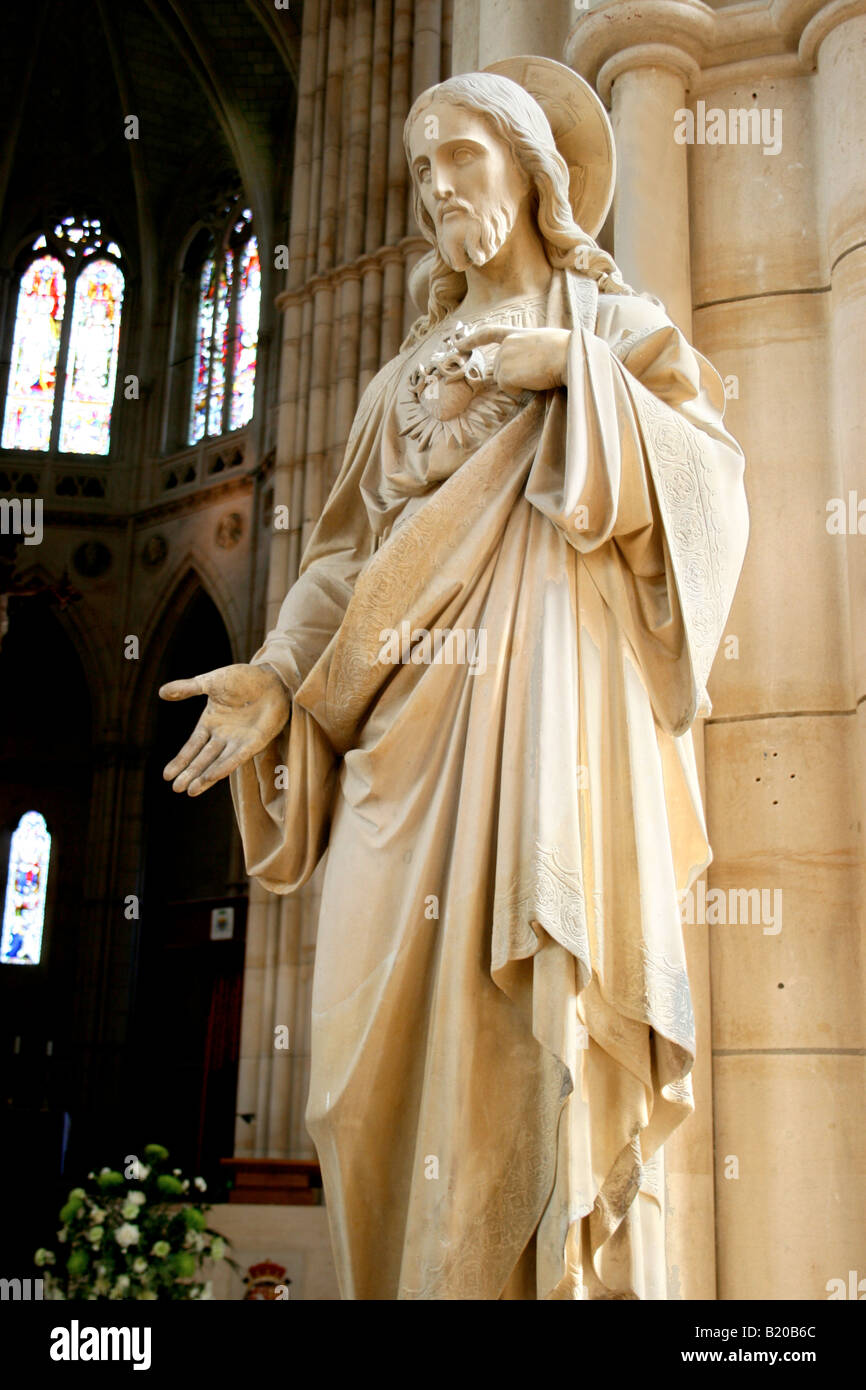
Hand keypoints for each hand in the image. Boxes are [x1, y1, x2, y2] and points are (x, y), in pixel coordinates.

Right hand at [159, 662, 291, 795]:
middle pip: (203, 759)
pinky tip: (212, 776)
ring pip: (218, 763)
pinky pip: (237, 758)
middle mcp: (223, 736)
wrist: (272, 677)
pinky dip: (224, 767)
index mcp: (211, 723)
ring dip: (205, 777)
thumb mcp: (211, 682)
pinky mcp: (255, 742)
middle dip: (190, 774)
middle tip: (176, 789)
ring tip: (191, 791)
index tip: (166, 775)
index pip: (192, 746)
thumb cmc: (243, 679)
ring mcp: (239, 741)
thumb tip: (161, 692)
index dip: (180, 761)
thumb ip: (188, 688)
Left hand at [457, 324, 570, 394]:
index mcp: (517, 333)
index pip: (490, 333)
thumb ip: (528, 349)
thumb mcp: (544, 341)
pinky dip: (519, 390)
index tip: (458, 344)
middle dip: (514, 376)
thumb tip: (524, 364)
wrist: (570, 355)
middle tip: (537, 371)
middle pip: (500, 368)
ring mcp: (504, 357)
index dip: (472, 339)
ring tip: (538, 373)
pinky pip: (507, 389)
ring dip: (519, 383)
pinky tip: (533, 380)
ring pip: (503, 380)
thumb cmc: (566, 350)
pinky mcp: (506, 372)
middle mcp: (507, 344)